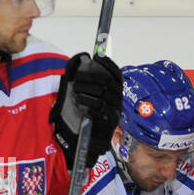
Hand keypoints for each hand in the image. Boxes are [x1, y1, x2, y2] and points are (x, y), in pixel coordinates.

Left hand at [50, 53, 121, 169]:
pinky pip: (102, 109)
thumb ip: (89, 80)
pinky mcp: (110, 121)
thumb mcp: (90, 94)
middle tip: (75, 79)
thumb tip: (81, 59)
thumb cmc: (90, 112)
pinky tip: (82, 106)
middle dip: (90, 78)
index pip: (116, 74)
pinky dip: (90, 105)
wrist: (92, 137)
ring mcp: (116, 110)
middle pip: (108, 82)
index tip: (97, 56)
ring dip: (87, 92)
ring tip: (75, 92)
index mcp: (115, 90)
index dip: (108, 64)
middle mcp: (118, 99)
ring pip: (103, 95)